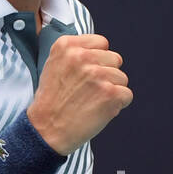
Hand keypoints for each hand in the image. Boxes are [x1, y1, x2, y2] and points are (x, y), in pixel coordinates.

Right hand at [27, 34, 132, 155]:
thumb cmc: (51, 102)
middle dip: (107, 75)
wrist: (46, 130)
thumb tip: (101, 52)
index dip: (99, 60)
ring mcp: (97, 74)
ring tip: (92, 102)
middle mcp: (82, 57)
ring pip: (122, 78)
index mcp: (67, 46)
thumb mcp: (53, 65)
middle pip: (115, 59)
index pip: (102, 43)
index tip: (88, 74)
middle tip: (89, 91)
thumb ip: (76, 54)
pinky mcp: (110, 93)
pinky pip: (127, 95)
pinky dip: (118, 105)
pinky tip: (99, 111)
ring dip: (112, 91)